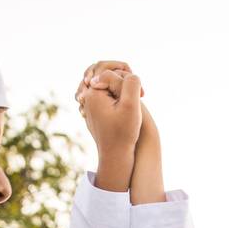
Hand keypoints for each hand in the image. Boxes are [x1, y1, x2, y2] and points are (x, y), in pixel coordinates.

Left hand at [76, 60, 144, 190]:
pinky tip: (125, 107)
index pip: (111, 71)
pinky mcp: (94, 111)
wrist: (115, 156)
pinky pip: (105, 94)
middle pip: (105, 75)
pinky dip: (116, 96)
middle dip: (123, 80)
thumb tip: (126, 72)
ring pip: (105, 84)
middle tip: (138, 94)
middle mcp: (87, 97)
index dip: (129, 79)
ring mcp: (89, 105)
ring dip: (120, 87)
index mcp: (93, 93)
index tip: (141, 96)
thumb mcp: (131, 106)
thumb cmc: (123, 133)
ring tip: (132, 100)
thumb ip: (131, 83)